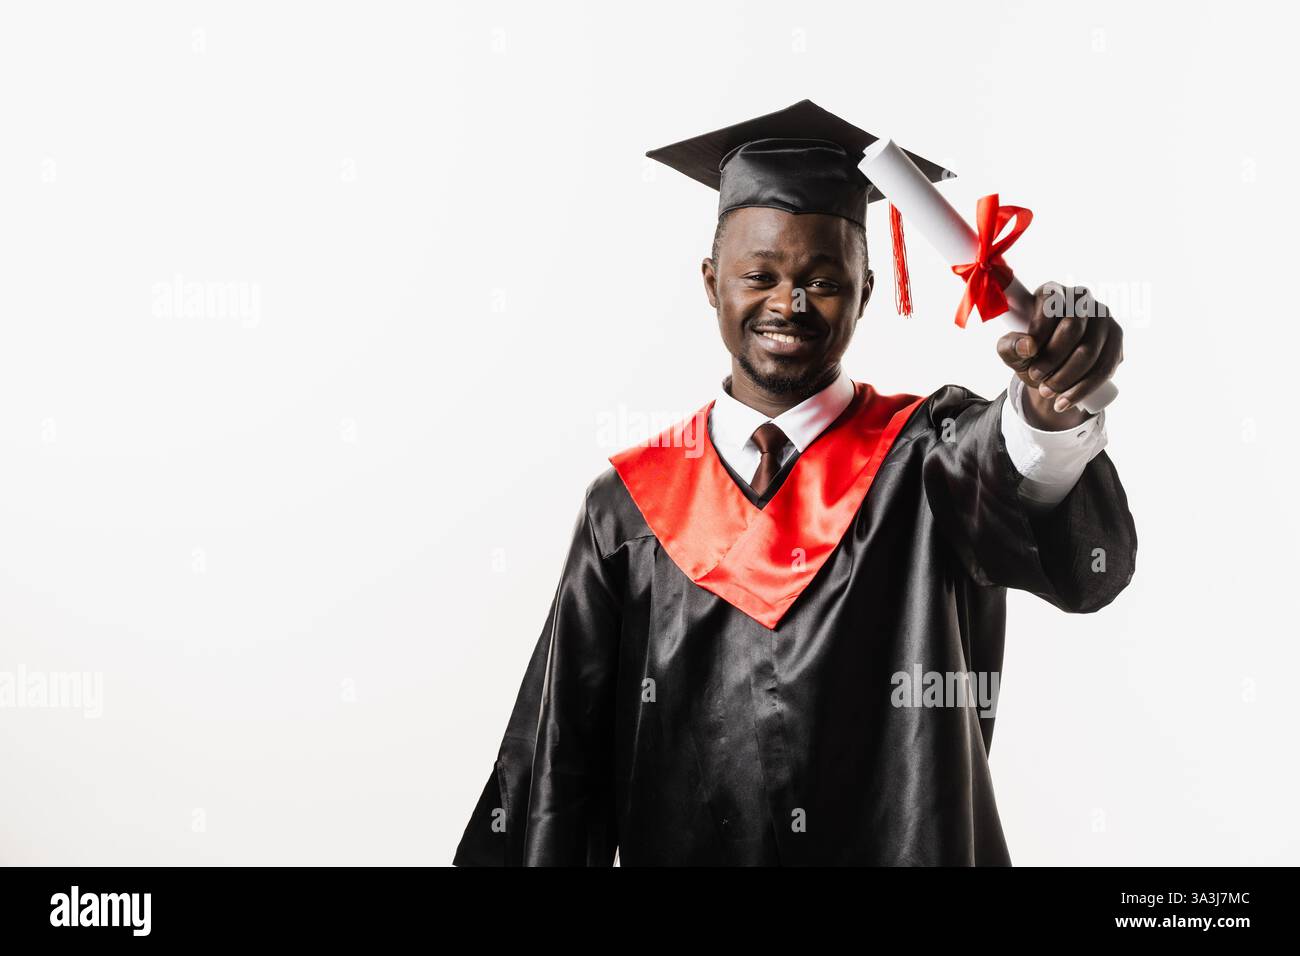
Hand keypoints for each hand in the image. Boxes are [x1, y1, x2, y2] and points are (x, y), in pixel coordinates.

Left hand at [996, 282, 1122, 428]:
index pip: (1050, 304)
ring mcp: (1103, 316)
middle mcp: (1080, 298)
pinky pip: (1106, 365)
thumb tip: (1028, 346)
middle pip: (1073, 327)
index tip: (1029, 355)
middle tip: (1035, 376)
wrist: (1050, 371)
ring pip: (1090, 350)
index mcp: (1051, 292)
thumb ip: (1010, 346)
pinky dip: (1084, 388)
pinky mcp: (1116, 338)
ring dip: (1066, 378)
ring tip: (1047, 392)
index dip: (1040, 330)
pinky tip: (1065, 401)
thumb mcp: (1011, 351)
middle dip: (1052, 358)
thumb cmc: (1029, 354)